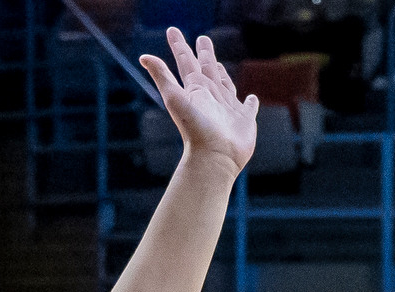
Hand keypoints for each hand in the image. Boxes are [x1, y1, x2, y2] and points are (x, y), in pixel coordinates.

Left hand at [140, 28, 257, 172]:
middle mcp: (210, 97)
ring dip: (222, 75)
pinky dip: (250, 102)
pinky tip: (251, 98)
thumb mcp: (175, 99)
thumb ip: (162, 77)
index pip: (185, 63)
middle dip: (203, 54)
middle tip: (202, 39)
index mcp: (194, 90)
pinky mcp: (243, 120)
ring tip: (219, 65)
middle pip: (206, 69)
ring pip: (225, 86)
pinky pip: (248, 107)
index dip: (179, 47)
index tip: (172, 31)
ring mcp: (227, 109)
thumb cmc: (195, 130)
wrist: (214, 158)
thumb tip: (143, 57)